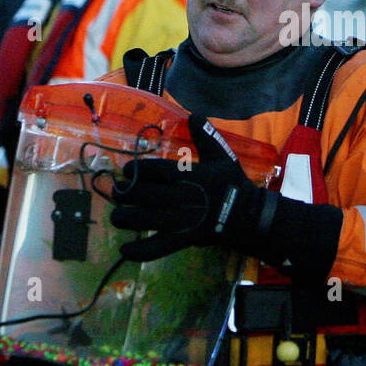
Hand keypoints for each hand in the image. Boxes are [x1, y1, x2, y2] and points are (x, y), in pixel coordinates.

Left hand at [110, 114, 261, 261]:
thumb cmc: (231, 184)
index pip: (152, 170)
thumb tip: (195, 113)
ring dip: (124, 218)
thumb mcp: (222, 156)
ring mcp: (180, 220)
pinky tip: (125, 250)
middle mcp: (180, 196)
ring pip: (143, 219)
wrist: (249, 215)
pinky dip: (140, 251)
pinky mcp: (183, 239)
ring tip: (117, 216)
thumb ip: (206, 136)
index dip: (134, 170)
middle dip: (124, 193)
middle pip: (142, 194)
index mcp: (187, 175)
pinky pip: (158, 247)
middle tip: (118, 193)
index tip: (126, 170)